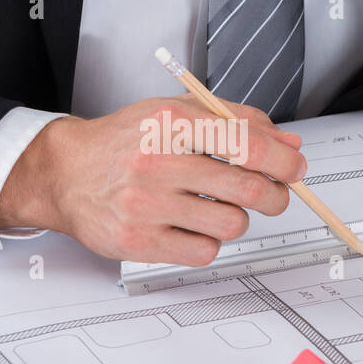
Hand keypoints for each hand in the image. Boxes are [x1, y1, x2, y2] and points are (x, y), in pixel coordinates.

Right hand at [0, 95, 306, 265]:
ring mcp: (147, 204)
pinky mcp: (140, 241)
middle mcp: (158, 162)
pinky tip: (191, 225)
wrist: (67, 171)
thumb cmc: (129, 141)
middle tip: (271, 194)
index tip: (295, 169)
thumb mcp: (180, 112)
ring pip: (233, 224)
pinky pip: (206, 251)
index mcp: (172, 123)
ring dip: (237, 218)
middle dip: (274, 196)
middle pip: (250, 190)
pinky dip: (208, 241)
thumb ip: (239, 121)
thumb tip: (289, 146)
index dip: (286, 162)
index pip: (249, 145)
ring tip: (216, 206)